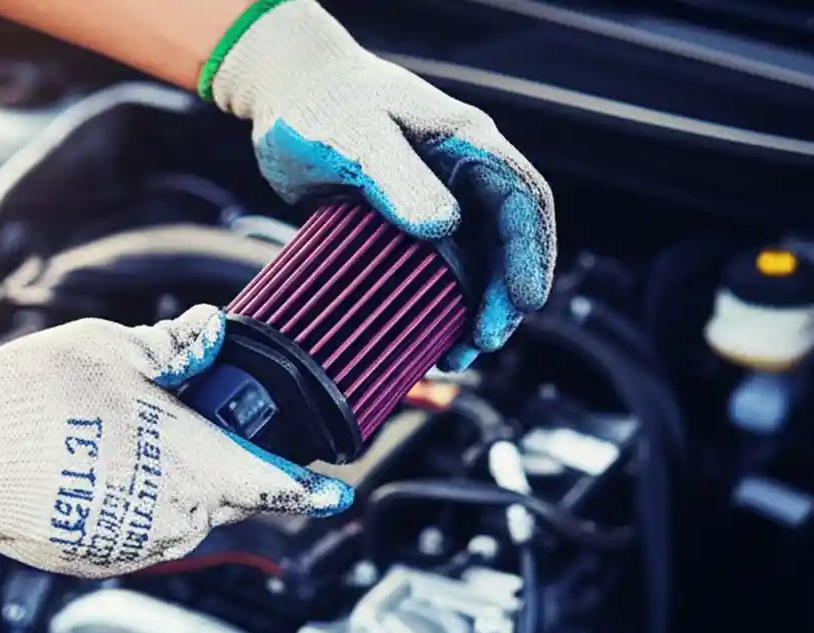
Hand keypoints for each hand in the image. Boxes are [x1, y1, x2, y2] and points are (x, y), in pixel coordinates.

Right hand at [0, 305, 352, 577]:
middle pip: (222, 495)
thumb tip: (210, 332)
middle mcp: (175, 512)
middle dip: (215, 464)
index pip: (272, 484)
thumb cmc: (33, 399)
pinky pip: (134, 529)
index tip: (335, 492)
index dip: (309, 488)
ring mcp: (134, 543)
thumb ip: (174, 346)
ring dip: (165, 480)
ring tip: (112, 437)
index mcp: (196, 461)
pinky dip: (126, 500)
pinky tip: (86, 467)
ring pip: (177, 512)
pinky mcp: (95, 558)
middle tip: (172, 422)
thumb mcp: (111, 347)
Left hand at [205, 0, 555, 368]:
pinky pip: (436, 269)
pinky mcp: (405, 222)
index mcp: (468, 143)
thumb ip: (399, 180)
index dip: (530, 254)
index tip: (521, 303)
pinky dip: (436, 304)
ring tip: (454, 355)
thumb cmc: (321, 105)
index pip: (523, 201)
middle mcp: (461, 174)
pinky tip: (424, 335)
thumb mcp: (358, 140)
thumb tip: (444, 228)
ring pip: (473, 263)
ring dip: (470, 310)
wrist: (283, 95)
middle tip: (482, 342)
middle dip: (502, 297)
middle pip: (505, 242)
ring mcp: (436, 199)